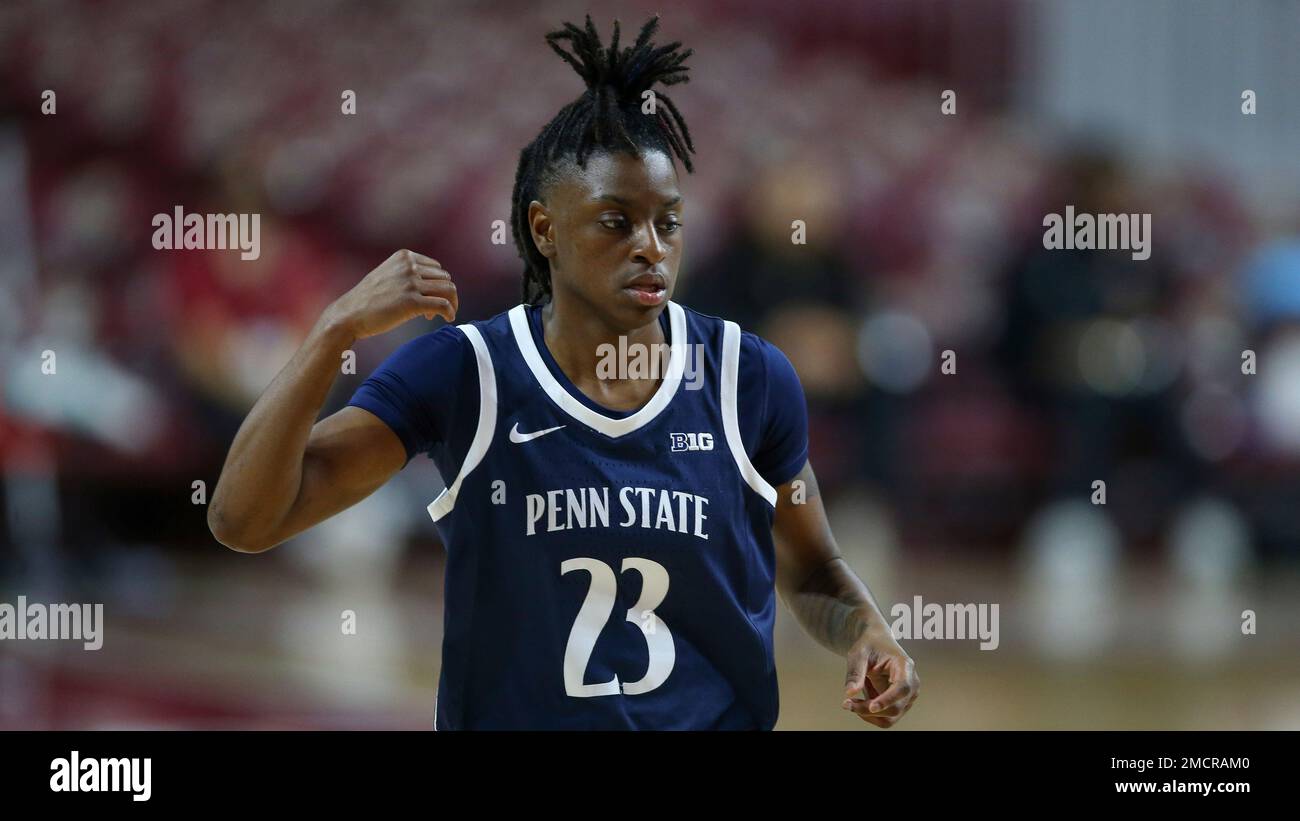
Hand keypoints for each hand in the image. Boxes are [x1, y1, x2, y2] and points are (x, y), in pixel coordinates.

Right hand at [325, 249, 458, 339]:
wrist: (349, 315)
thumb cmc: (368, 299)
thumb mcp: (388, 274)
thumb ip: (408, 273)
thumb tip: (435, 283)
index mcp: (404, 256)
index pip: (437, 269)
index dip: (436, 285)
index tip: (429, 298)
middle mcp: (409, 266)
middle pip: (445, 279)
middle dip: (444, 295)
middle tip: (432, 310)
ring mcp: (410, 283)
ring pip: (448, 290)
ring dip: (450, 304)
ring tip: (439, 315)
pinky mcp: (412, 302)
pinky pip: (443, 305)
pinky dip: (450, 312)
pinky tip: (448, 319)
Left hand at [842, 625, 918, 727]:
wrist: (876, 643)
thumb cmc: (870, 645)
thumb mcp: (859, 654)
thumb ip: (855, 672)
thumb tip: (850, 692)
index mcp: (905, 666)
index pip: (902, 688)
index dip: (888, 700)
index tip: (871, 706)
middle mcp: (911, 684)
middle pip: (895, 708)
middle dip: (869, 710)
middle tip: (847, 703)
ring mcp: (907, 696)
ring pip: (890, 717)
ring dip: (868, 715)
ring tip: (851, 702)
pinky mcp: (899, 703)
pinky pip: (886, 718)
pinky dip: (870, 715)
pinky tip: (859, 702)